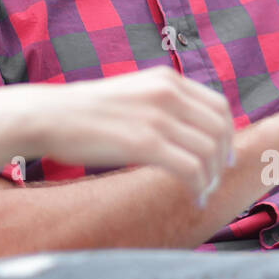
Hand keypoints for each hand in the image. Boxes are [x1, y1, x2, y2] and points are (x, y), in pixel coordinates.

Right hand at [23, 67, 235, 201]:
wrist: (50, 116)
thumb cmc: (86, 111)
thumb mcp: (132, 92)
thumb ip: (162, 103)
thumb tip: (186, 129)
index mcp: (166, 79)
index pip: (219, 105)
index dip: (227, 133)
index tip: (223, 155)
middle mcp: (167, 93)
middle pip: (219, 130)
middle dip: (222, 159)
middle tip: (215, 179)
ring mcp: (157, 118)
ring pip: (209, 152)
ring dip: (211, 178)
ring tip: (201, 192)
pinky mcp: (145, 143)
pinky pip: (191, 169)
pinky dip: (199, 187)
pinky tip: (193, 199)